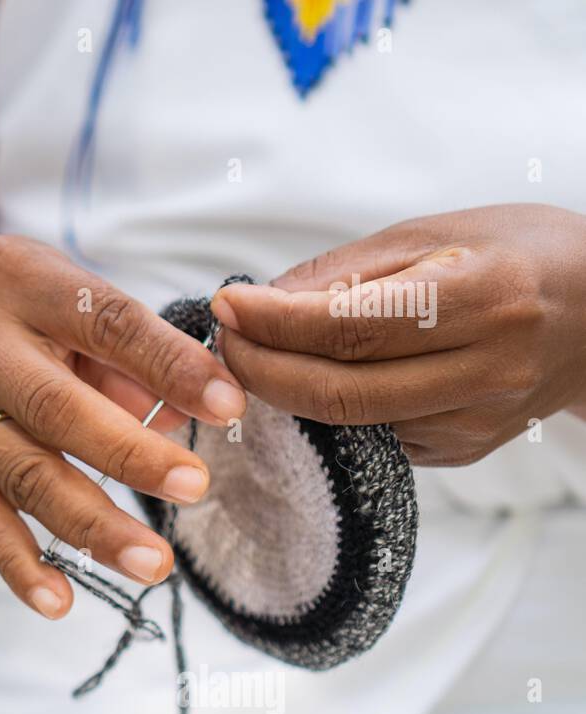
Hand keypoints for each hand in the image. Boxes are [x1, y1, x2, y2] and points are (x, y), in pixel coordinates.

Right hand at [0, 235, 247, 617]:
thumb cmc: (29, 314)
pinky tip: (59, 603)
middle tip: (194, 487)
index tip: (228, 406)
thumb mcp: (73, 300)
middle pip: (53, 406)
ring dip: (89, 525)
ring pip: (21, 473)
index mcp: (21, 279)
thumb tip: (182, 421)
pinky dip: (18, 565)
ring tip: (151, 564)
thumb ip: (129, 354)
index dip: (168, 364)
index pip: (104, 322)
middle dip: (128, 454)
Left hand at [211, 204, 585, 465]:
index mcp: (483, 298)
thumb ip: (344, 272)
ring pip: (349, 423)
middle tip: (225, 342)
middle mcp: (486, 370)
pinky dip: (328, 410)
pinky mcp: (461, 450)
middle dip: (264, 370)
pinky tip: (312, 379)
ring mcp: (476, 421)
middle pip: (341, 392)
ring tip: (255, 355)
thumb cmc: (515, 255)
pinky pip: (372, 435)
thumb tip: (260, 302)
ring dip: (286, 393)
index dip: (275, 323)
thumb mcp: (434, 235)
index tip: (228, 306)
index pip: (351, 327)